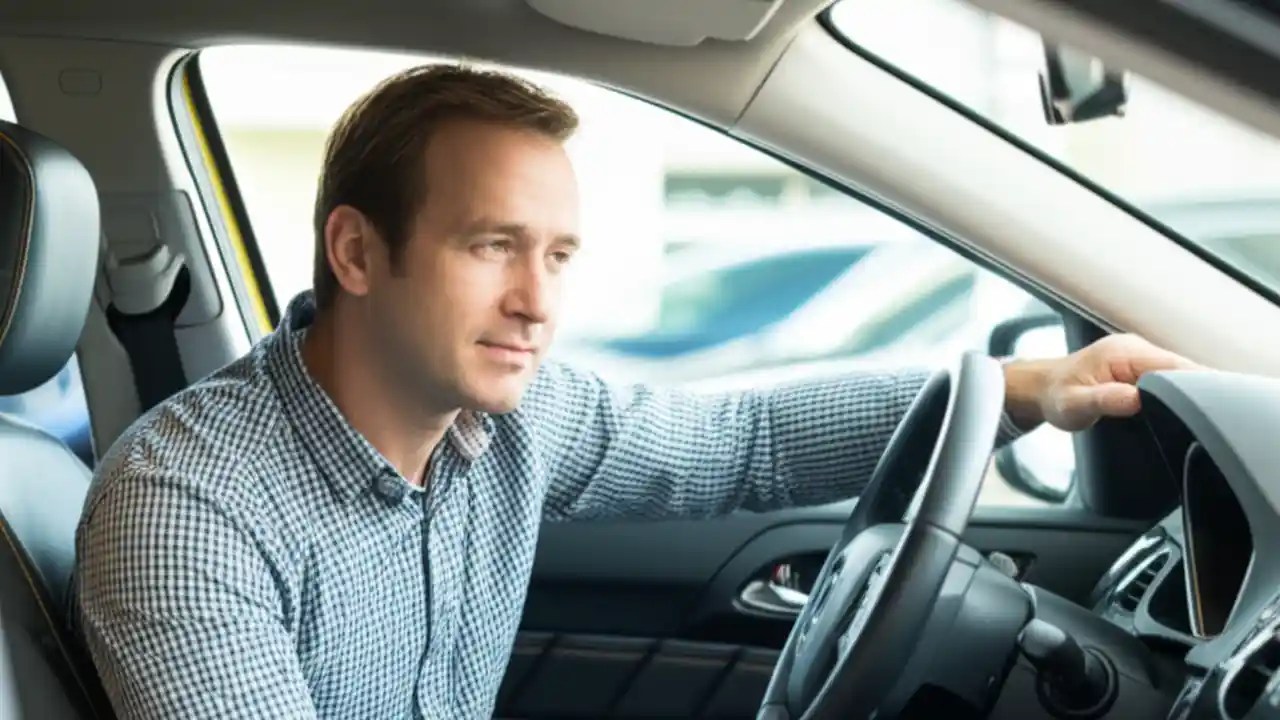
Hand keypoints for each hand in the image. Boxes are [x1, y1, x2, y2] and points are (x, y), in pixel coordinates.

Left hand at [1003, 333, 1200, 431]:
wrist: (1041, 388)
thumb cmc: (1055, 395)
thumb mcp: (1072, 404)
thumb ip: (1103, 401)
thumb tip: (1135, 399)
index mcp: (1122, 353)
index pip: (1174, 365)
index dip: (1197, 384)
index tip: (1211, 404)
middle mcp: (1135, 349)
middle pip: (1183, 367)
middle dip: (1198, 389)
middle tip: (1209, 417)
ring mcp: (1139, 356)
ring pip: (1178, 372)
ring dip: (1189, 390)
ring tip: (1198, 415)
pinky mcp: (1140, 366)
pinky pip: (1168, 376)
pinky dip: (1178, 391)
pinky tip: (1182, 408)